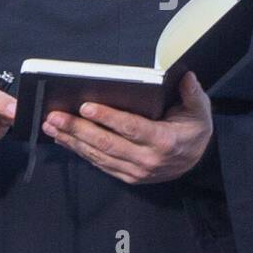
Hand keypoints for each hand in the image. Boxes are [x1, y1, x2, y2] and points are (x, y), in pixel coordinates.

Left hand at [41, 71, 212, 184]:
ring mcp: (135, 171)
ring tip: (52, 126)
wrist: (195, 160)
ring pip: (98, 155)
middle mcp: (147, 159)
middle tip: (55, 116)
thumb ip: (192, 93)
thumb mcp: (199, 110)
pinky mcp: (127, 176)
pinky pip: (99, 164)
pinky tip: (64, 139)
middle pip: (106, 143)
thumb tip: (185, 76)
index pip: (130, 127)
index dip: (106, 117)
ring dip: (72, 140)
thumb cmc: (193, 130)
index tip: (85, 106)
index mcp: (164, 140)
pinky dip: (80, 151)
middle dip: (77, 129)